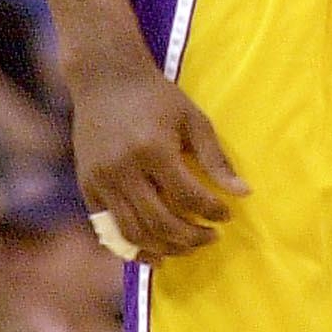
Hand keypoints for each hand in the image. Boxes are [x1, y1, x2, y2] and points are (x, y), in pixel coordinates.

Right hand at [70, 54, 248, 259]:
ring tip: (187, 248)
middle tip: (211, 238)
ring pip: (133, 233)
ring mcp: (101, 182)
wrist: (106, 80)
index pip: (187, 196)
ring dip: (164, 248)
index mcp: (154, 149)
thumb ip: (216, 158)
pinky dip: (132, 247)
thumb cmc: (157, 97)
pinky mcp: (87, 189)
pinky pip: (109, 230)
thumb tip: (244, 192)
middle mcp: (123, 170)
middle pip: (160, 222)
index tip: (227, 215)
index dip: (211, 210)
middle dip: (190, 237)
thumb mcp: (192, 118)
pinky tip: (155, 251)